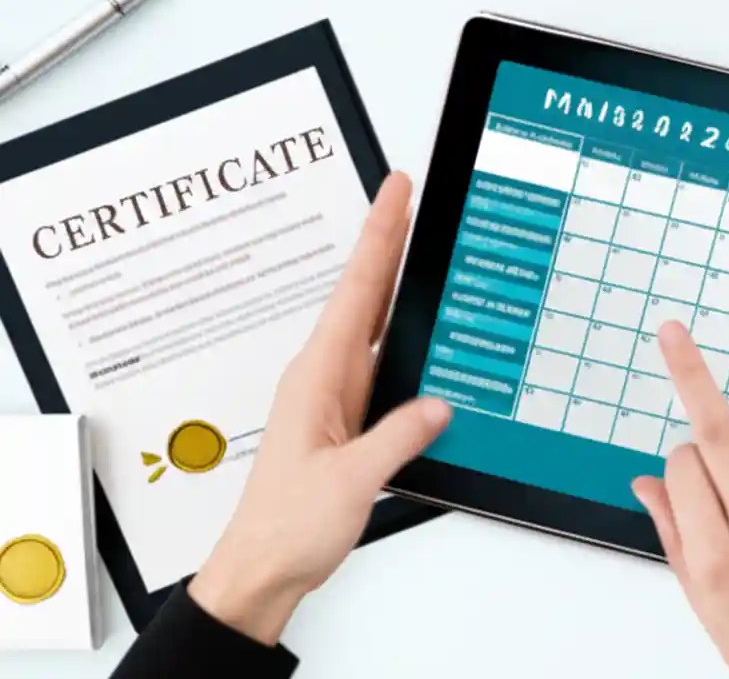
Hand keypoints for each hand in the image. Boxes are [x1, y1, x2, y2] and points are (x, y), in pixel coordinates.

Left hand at [188, 172, 451, 643]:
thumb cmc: (289, 524)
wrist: (264, 565)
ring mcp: (334, 396)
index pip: (358, 290)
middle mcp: (324, 377)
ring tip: (417, 244)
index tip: (396, 192)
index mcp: (318, 376)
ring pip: (371, 325)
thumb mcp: (352, 479)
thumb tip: (436, 403)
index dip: (379, 235)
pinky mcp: (346, 420)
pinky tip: (416, 330)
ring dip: (393, 282)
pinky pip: (377, 363)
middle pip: (364, 295)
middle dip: (387, 241)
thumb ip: (398, 436)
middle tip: (408, 196)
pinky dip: (399, 335)